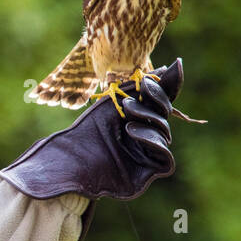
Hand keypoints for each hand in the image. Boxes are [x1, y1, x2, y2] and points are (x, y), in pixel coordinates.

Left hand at [0, 58, 187, 204]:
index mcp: (138, 118)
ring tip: (126, 118)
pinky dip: (151, 140)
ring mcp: (148, 156)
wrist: (71, 160)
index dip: (166, 86)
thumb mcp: (114, 103)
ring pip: (164, 133)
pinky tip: (132, 132)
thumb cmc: (87, 130)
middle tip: (135, 94)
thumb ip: (140, 88)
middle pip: (165, 115)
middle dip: (154, 101)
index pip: (161, 101)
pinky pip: (164, 156)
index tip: (168, 68)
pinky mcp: (149, 173)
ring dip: (147, 119)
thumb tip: (169, 67)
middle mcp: (145, 136)